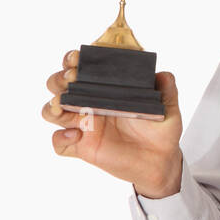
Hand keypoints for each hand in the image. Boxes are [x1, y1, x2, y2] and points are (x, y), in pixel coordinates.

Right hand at [41, 49, 183, 197]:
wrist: (159, 161)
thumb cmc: (160, 130)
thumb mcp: (168, 109)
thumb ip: (167, 91)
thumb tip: (164, 76)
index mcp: (104, 88)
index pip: (80, 67)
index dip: (72, 60)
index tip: (76, 59)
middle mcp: (89, 103)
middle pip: (58, 85)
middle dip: (58, 80)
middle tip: (71, 80)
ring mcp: (83, 125)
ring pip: (52, 111)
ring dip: (52, 106)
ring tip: (63, 107)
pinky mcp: (82, 147)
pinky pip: (59, 142)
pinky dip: (61, 138)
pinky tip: (77, 136)